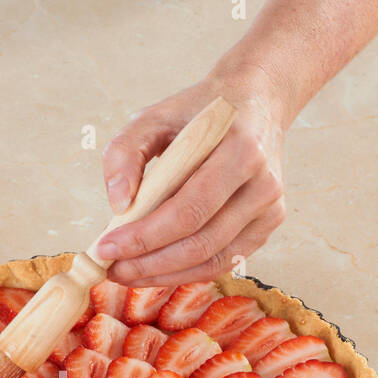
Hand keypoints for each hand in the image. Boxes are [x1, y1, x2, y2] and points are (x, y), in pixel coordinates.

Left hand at [96, 69, 288, 287]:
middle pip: (201, 243)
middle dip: (150, 263)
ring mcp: (270, 209)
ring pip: (213, 260)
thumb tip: (118, 204)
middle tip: (113, 269)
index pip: (189, 210)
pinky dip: (187, 272)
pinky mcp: (268, 225)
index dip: (145, 237)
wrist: (255, 102)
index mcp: (241, 151)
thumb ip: (125, 152)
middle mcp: (264, 184)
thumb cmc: (198, 112)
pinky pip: (224, 261)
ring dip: (165, 274)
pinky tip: (157, 269)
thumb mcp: (154, 116)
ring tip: (128, 273)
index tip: (106, 248)